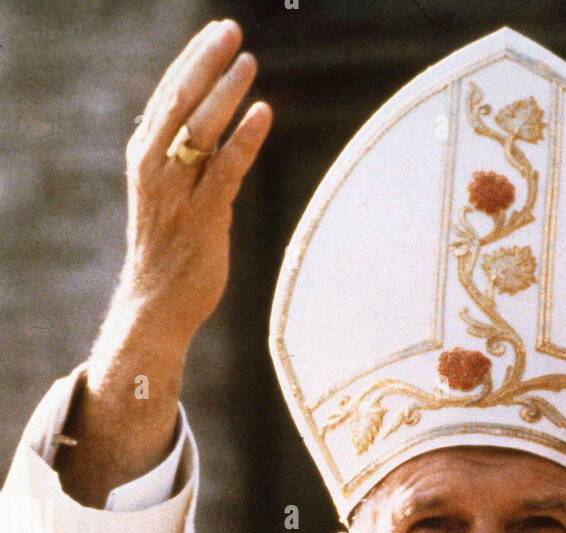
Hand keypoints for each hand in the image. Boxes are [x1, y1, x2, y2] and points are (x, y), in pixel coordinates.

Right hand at [55, 19, 271, 505]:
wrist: (154, 310)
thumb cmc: (169, 254)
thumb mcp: (174, 199)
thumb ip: (192, 163)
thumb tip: (221, 130)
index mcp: (145, 160)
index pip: (169, 97)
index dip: (192, 62)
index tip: (217, 33)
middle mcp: (156, 172)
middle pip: (180, 104)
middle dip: (206, 64)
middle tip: (232, 30)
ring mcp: (177, 197)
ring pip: (199, 132)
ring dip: (225, 94)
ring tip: (249, 62)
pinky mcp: (202, 222)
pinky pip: (224, 172)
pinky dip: (243, 140)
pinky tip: (262, 113)